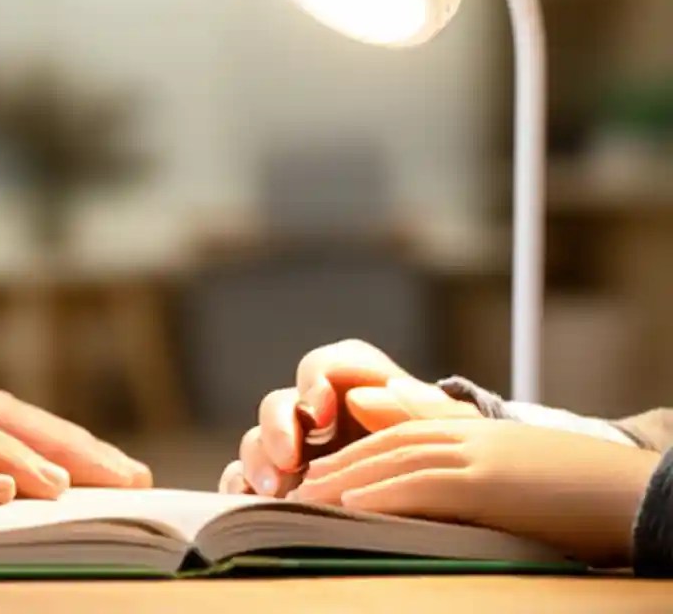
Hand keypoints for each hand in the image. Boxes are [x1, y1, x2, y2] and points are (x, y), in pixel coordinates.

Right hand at [219, 340, 479, 497]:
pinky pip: (242, 480)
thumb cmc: (448, 461)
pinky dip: (239, 487)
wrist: (451, 503)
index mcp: (356, 389)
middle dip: (279, 426)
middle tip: (289, 457)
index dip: (316, 381)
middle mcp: (315, 417)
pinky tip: (249, 503)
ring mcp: (292, 453)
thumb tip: (365, 397)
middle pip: (280, 404)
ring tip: (274, 489)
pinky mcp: (278, 487)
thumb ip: (420, 410)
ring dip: (258, 460)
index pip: (323, 367)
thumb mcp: (450, 436)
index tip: (323, 408)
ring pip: (256, 442)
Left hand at [290, 419, 660, 565]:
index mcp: (476, 432)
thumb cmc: (583, 491)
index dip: (360, 452)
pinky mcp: (486, 480)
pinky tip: (353, 503)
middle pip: (388, 444)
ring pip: (394, 460)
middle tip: (301, 483)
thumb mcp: (519, 472)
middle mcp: (468, 435)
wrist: (634, 492)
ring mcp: (476, 455)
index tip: (327, 471)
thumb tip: (444, 493)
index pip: (402, 436)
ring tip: (309, 495)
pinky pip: (422, 483)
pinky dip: (382, 491)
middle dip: (341, 462)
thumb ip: (475, 471)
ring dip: (347, 478)